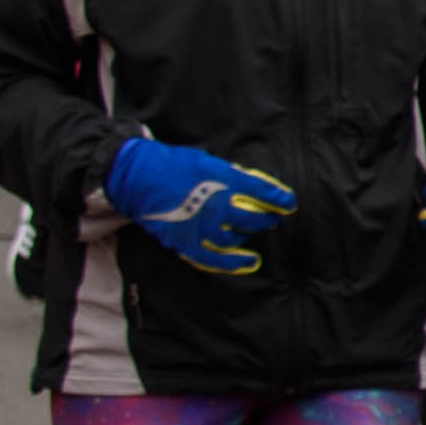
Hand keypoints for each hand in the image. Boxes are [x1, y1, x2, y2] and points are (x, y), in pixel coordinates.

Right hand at [106, 134, 297, 276]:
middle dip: (266, 219)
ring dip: (247, 236)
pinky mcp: (185, 243)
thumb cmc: (173, 165)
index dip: (279, 199)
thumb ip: (233, 176)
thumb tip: (257, 187)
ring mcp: (200, 226)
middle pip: (252, 219)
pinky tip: (249, 262)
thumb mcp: (208, 161)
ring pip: (234, 238)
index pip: (261, 191)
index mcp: (222, 180)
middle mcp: (215, 205)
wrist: (136, 175)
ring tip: (251, 232)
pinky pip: (213, 259)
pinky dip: (233, 263)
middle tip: (271, 217)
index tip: (289, 203)